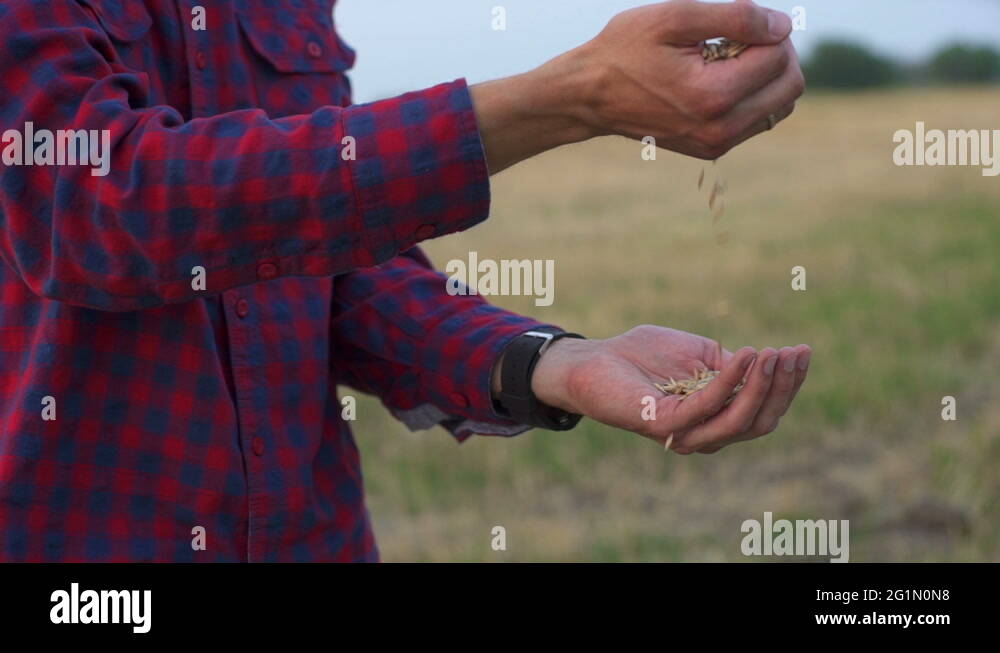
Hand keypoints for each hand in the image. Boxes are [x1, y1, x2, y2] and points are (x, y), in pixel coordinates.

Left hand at [530, 325, 810, 453]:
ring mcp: (685, 433)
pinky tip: (747, 354)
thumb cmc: (643, 355)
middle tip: (794, 351)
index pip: (765, 410)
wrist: (592, 359)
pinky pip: (707, 406)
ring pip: (740, 420)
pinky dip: (731, 380)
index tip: (803, 350)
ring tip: (773, 352)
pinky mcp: (664, 424)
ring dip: (763, 385)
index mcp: (716, 419)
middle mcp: (704, 434)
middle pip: (761, 420)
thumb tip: (769, 365)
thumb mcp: (699, 355)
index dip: (788, 383)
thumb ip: (731, 366)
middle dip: (783, 386)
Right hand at [572, 0, 803, 158]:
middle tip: (745, 37)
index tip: (737, 22)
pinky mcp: (712, 148)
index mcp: (712, 96)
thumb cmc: (625, 50)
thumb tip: (782, 28)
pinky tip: (722, 78)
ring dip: (768, 76)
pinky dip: (754, 95)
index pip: (778, 58)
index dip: (768, 29)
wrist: (589, 96)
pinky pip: (759, 120)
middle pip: (790, 87)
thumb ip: (736, 17)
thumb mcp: (675, 17)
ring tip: (731, 58)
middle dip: (778, 54)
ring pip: (780, 106)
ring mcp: (717, 143)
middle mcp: (720, 128)